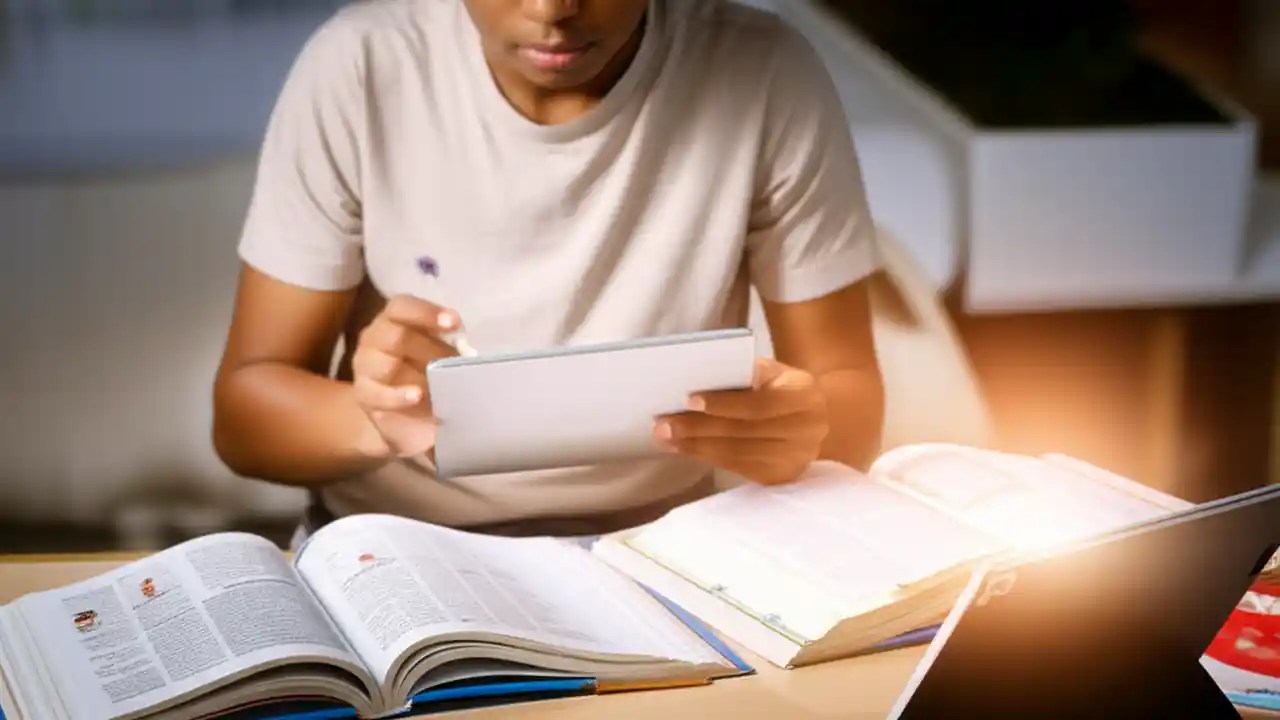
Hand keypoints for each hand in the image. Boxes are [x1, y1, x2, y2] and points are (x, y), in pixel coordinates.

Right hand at [351, 295, 461, 458]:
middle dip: (426, 347)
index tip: (455, 323)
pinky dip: (397, 395)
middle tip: (453, 361)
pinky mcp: (364, 395)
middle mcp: (376, 338)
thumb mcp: (444, 358)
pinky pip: (376, 393)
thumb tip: (474, 349)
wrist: (408, 416)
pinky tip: (415, 396)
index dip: (426, 312)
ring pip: (380, 361)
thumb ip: (453, 348)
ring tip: (435, 384)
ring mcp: (366, 366)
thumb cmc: (430, 375)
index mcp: (396, 321)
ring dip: (412, 372)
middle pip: (393, 333)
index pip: (402, 307)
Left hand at [653, 358, 828, 484]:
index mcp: (805, 395)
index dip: (723, 404)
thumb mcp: (772, 371)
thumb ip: (744, 373)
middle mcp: (807, 430)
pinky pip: (739, 467)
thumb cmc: (781, 388)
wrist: (814, 417)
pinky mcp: (781, 476)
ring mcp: (796, 458)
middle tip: (663, 425)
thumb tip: (697, 380)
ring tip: (667, 438)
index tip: (689, 400)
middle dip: (698, 428)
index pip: (758, 404)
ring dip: (697, 447)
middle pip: (743, 432)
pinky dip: (709, 457)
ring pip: (737, 454)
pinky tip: (686, 448)